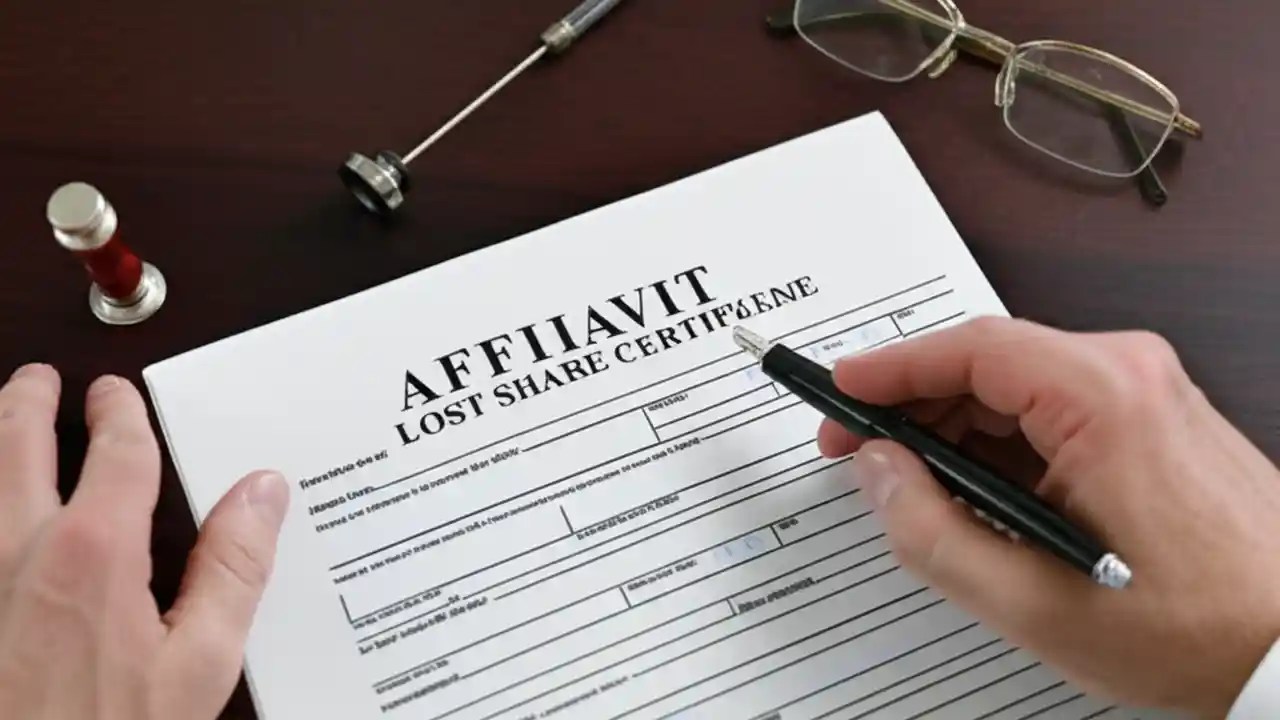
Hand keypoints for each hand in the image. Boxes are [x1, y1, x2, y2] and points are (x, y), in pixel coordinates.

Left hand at [0, 365, 288, 718]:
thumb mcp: (198, 665)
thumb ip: (233, 569)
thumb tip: (262, 495)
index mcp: (94, 553)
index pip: (114, 453)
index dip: (119, 414)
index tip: (116, 396)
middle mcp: (15, 551)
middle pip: (15, 442)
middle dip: (29, 400)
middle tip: (40, 379)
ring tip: (3, 417)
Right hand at [818, 317, 1279, 718]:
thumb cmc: (1193, 627)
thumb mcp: (1027, 600)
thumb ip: (927, 530)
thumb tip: (877, 470)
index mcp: (1103, 398)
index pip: (970, 349)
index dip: (889, 367)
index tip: (841, 388)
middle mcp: (1130, 374)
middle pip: (989, 362)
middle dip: (914, 403)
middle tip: (861, 448)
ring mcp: (1147, 392)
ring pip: (1018, 386)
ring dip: (957, 426)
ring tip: (915, 483)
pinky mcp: (1153, 416)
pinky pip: (1053, 407)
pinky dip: (1003, 440)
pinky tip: (978, 489)